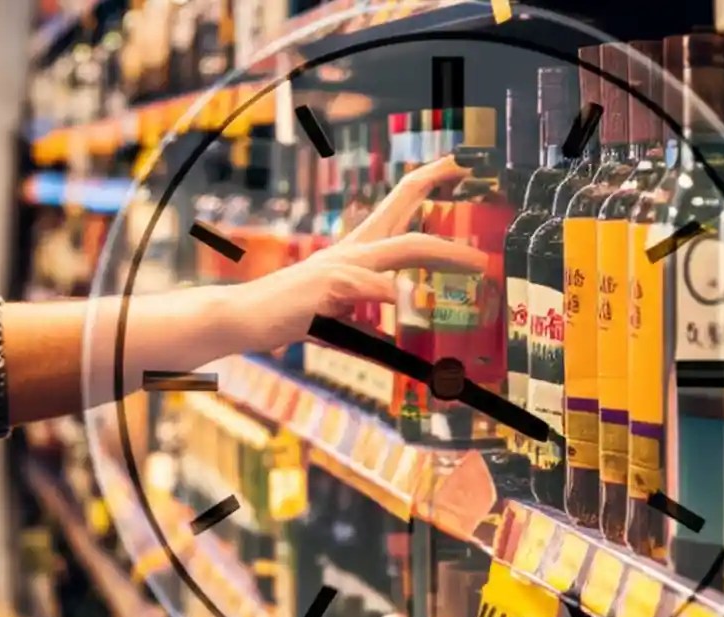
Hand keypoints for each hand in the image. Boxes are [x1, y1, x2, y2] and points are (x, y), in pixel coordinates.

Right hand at [217, 157, 481, 351]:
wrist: (244, 319)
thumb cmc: (292, 317)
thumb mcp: (340, 325)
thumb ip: (369, 329)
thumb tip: (394, 345)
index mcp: (358, 252)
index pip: (398, 205)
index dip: (427, 181)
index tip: (457, 165)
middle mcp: (354, 250)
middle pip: (402, 203)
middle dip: (435, 180)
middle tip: (468, 164)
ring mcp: (343, 265)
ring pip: (404, 248)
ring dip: (445, 254)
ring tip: (479, 263)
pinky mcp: (330, 286)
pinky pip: (371, 287)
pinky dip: (392, 294)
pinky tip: (406, 304)